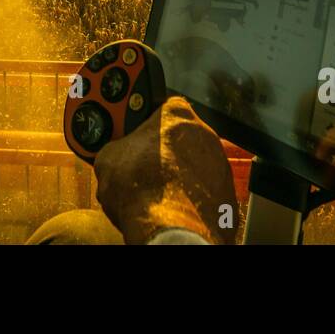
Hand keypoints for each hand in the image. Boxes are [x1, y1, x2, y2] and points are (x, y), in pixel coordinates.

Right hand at [93, 96, 237, 243]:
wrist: (168, 227)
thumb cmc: (142, 187)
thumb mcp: (108, 157)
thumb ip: (115, 146)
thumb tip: (113, 154)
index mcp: (176, 113)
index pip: (156, 106)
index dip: (140, 120)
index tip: (129, 128)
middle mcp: (205, 132)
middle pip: (176, 136)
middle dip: (158, 149)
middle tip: (137, 165)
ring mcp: (219, 163)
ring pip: (192, 163)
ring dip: (175, 173)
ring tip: (152, 190)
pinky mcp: (226, 193)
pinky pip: (203, 189)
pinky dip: (189, 195)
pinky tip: (169, 205)